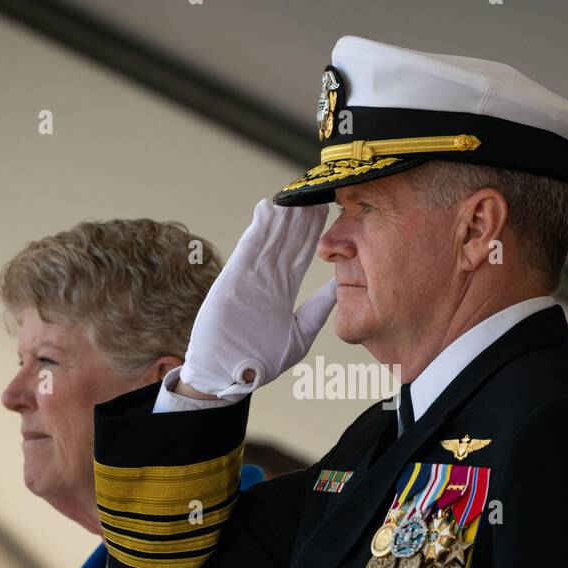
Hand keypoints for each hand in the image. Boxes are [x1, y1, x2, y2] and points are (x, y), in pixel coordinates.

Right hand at [179, 199, 333, 399]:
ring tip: (296, 193)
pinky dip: (257, 230)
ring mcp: (249, 280)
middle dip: (300, 218)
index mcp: (282, 292)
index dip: (313, 233)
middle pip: (287, 242)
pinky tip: (266, 210)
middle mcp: (266, 281)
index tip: (327, 211)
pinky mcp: (232, 282)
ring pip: (270, 240)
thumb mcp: (299, 336)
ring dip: (282, 217)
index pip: (301, 256)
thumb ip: (317, 311)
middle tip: (315, 191)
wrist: (227, 377)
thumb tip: (339, 290)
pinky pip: (247, 251)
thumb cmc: (260, 362)